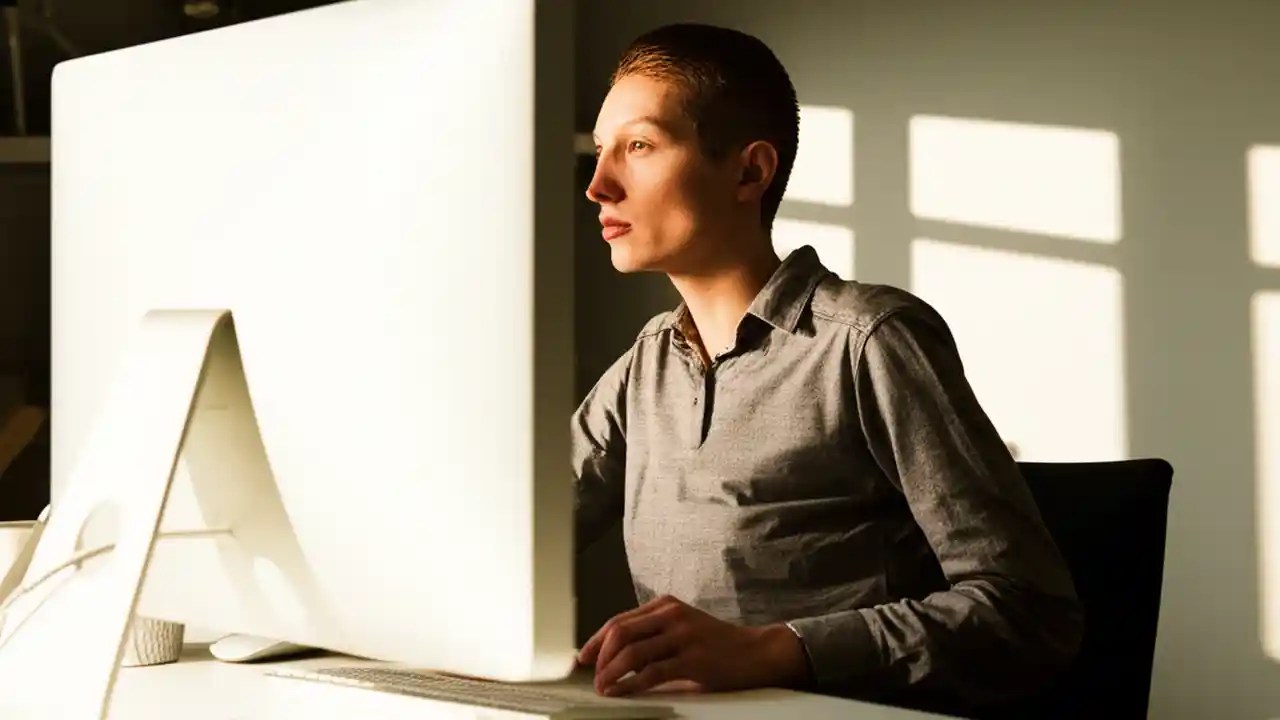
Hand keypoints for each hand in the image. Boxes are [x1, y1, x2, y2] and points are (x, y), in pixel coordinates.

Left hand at [576, 595, 808, 696]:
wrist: (757, 652)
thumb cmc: (718, 644)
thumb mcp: (682, 628)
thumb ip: (653, 634)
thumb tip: (616, 656)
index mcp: (665, 605)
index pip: (619, 620)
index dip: (597, 640)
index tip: (584, 657)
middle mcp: (671, 615)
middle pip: (620, 632)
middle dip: (600, 656)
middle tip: (592, 675)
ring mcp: (682, 636)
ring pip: (632, 653)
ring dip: (611, 673)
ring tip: (603, 687)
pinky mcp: (692, 659)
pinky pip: (651, 672)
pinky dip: (630, 685)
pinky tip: (621, 692)